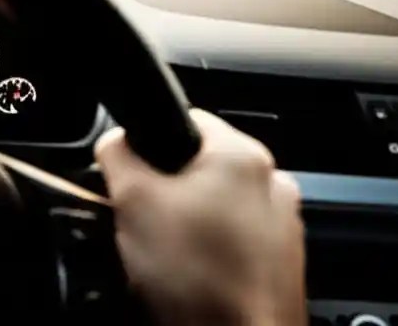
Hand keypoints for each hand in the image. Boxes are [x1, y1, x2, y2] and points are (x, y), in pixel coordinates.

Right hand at [96, 109, 305, 325]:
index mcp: (242, 155)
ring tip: (168, 254)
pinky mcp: (283, 261)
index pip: (185, 119)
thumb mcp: (132, 201)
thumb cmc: (195, 278)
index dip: (148, 145)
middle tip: (144, 220)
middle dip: (167, 190)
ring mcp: (284, 224)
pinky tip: (192, 274)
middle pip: (199, 167)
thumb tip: (113, 139)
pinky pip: (235, 239)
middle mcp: (274, 182)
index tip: (132, 176)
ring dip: (189, 221)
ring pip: (216, 205)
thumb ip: (117, 154)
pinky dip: (212, 250)